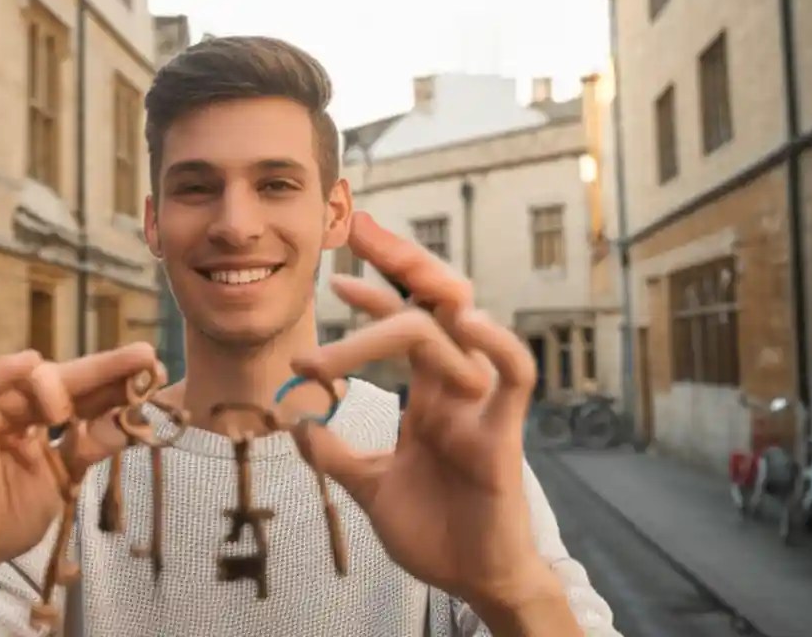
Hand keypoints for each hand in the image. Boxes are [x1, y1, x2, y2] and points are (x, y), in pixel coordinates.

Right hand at [0, 343, 163, 578]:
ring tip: (80, 402)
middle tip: (145, 356)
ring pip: (28, 379)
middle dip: (106, 367)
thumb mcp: (67, 477)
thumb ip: (93, 446)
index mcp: (48, 418)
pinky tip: (28, 363)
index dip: (120, 382)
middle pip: (66, 378)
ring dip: (61, 382)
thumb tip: (134, 419)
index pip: (88, 394)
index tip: (158, 373)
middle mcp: (23, 406)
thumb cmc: (14, 513)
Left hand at [290, 213, 566, 621]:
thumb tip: (296, 425)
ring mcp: (480, 405)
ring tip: (382, 272)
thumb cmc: (434, 532)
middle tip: (359, 230)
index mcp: (430, 395)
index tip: (336, 277)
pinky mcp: (503, 433)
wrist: (471, 581)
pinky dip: (499, 345)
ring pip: (462, 327)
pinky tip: (468, 322)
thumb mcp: (368, 486)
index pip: (405, 323)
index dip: (375, 293)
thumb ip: (335, 454)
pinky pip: (516, 376)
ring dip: (418, 298)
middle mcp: (457, 388)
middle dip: (402, 261)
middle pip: (439, 302)